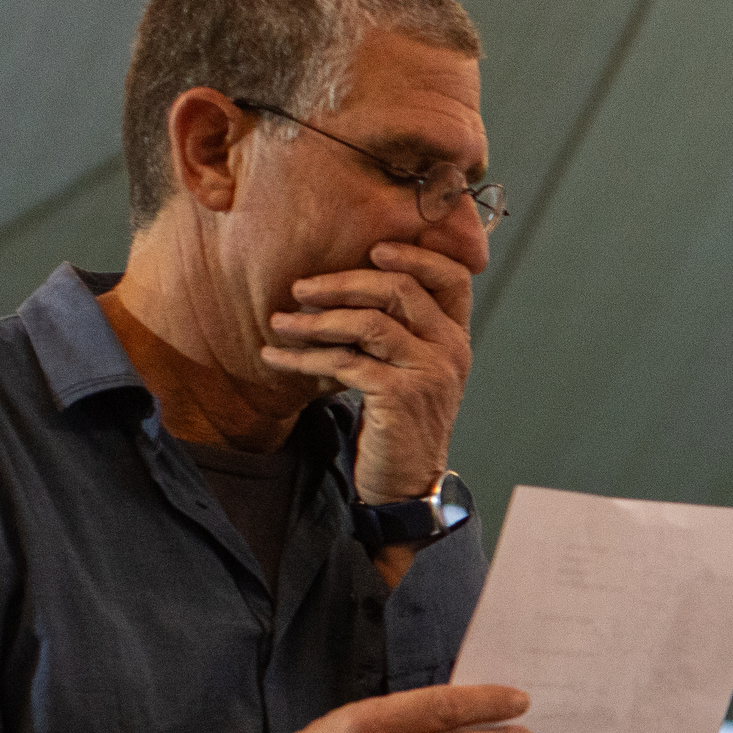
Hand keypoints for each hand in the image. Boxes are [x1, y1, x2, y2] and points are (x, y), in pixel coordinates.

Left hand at [265, 240, 475, 504]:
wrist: (405, 483)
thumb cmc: (398, 422)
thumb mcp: (408, 369)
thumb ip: (396, 330)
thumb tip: (342, 285)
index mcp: (456, 338)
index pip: (452, 278)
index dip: (415, 255)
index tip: (372, 248)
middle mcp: (451, 351)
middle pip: (401, 289)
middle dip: (343, 282)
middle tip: (301, 288)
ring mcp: (430, 374)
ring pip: (370, 322)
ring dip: (315, 320)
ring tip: (279, 322)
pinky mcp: (400, 397)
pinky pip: (346, 361)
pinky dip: (304, 357)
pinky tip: (276, 357)